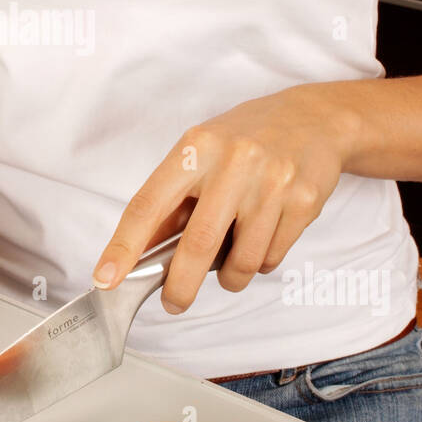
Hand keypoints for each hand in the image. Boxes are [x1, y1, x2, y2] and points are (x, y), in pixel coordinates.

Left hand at [91, 84, 356, 312]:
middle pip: (197, 245)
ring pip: (241, 262)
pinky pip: (271, 257)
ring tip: (229, 264)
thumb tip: (140, 251)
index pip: (149, 204)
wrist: (316, 119)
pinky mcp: (303, 202)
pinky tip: (261, 238)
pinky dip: (260, 262)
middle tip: (173, 303)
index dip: (123, 247)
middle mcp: (234, 163)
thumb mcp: (202, 152)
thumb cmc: (247, 137)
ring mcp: (272, 183)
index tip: (106, 278)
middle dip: (180, 287)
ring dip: (230, 277)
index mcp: (197, 148)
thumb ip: (173, 199)